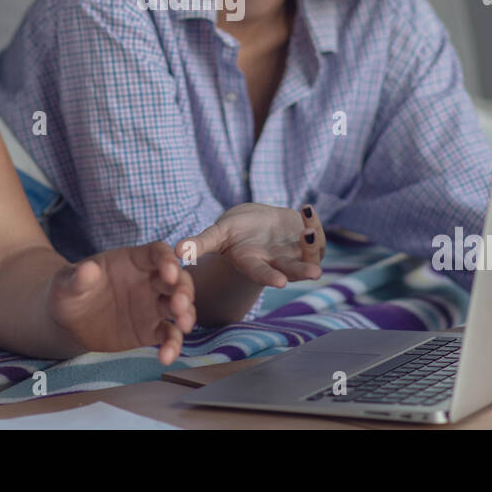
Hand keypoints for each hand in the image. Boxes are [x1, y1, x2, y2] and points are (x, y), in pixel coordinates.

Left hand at [48, 241, 195, 364]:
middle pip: (177, 279)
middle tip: (180, 303)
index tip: (170, 272)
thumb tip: (88, 268)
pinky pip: (168, 335)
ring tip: (184, 326)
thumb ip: (79, 277)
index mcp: (132, 261)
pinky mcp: (149, 330)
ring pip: (179, 306)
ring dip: (187, 314)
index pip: (158, 253)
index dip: (167, 259)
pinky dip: (172, 345)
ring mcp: (151, 306)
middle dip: (184, 289)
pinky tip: (166, 356)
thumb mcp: (67, 282)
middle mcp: (148, 281)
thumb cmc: (69, 292)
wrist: (67, 321)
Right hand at [178, 203, 325, 288]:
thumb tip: (174, 252)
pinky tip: (306, 209)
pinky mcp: (307, 242)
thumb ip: (199, 244)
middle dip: (302, 271)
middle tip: (315, 273)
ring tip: (307, 231)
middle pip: (291, 270)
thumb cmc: (233, 231)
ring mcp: (294, 254)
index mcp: (252, 263)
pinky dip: (315, 223)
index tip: (280, 282)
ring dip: (312, 244)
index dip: (269, 277)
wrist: (256, 224)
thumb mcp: (216, 234)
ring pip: (309, 255)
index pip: (261, 273)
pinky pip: (316, 237)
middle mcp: (276, 263)